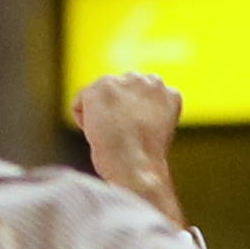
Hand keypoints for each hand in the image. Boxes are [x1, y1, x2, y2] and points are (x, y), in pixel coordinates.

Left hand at [71, 69, 189, 223]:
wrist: (136, 166)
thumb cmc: (145, 162)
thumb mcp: (156, 133)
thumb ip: (146, 114)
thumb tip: (123, 113)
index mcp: (170, 94)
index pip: (141, 97)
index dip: (133, 119)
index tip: (136, 136)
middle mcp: (149, 81)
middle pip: (118, 91)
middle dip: (115, 110)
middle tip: (122, 136)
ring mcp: (125, 83)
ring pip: (98, 97)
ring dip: (99, 115)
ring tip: (112, 135)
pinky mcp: (100, 87)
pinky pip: (79, 104)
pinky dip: (83, 122)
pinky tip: (98, 135)